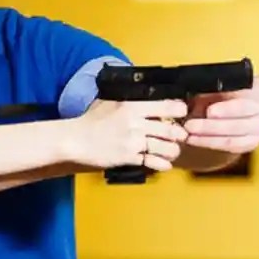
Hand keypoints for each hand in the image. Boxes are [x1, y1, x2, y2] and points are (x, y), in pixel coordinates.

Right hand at [68, 99, 189, 169]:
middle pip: (170, 130)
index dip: (179, 110)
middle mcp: (136, 123)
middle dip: (180, 134)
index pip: (166, 106)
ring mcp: (133, 142)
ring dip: (173, 151)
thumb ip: (130, 99)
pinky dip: (162, 164)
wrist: (75, 140)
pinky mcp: (129, 157)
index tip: (182, 113)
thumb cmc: (90, 121)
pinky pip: (153, 162)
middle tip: (181, 135)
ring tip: (173, 151)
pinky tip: (165, 164)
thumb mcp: (110, 102)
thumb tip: (145, 94)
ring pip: (166, 148)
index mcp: (133, 106)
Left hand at [182, 75, 258, 153]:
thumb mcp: (217, 84)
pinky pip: (230, 146)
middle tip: (190, 126)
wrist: (231, 103)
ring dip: (207, 137)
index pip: (247, 102)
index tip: (209, 112)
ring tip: (188, 134)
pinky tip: (194, 140)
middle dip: (212, 127)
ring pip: (233, 138)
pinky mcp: (251, 142)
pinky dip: (210, 143)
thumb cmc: (224, 89)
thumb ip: (209, 89)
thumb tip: (190, 93)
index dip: (228, 109)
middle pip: (239, 123)